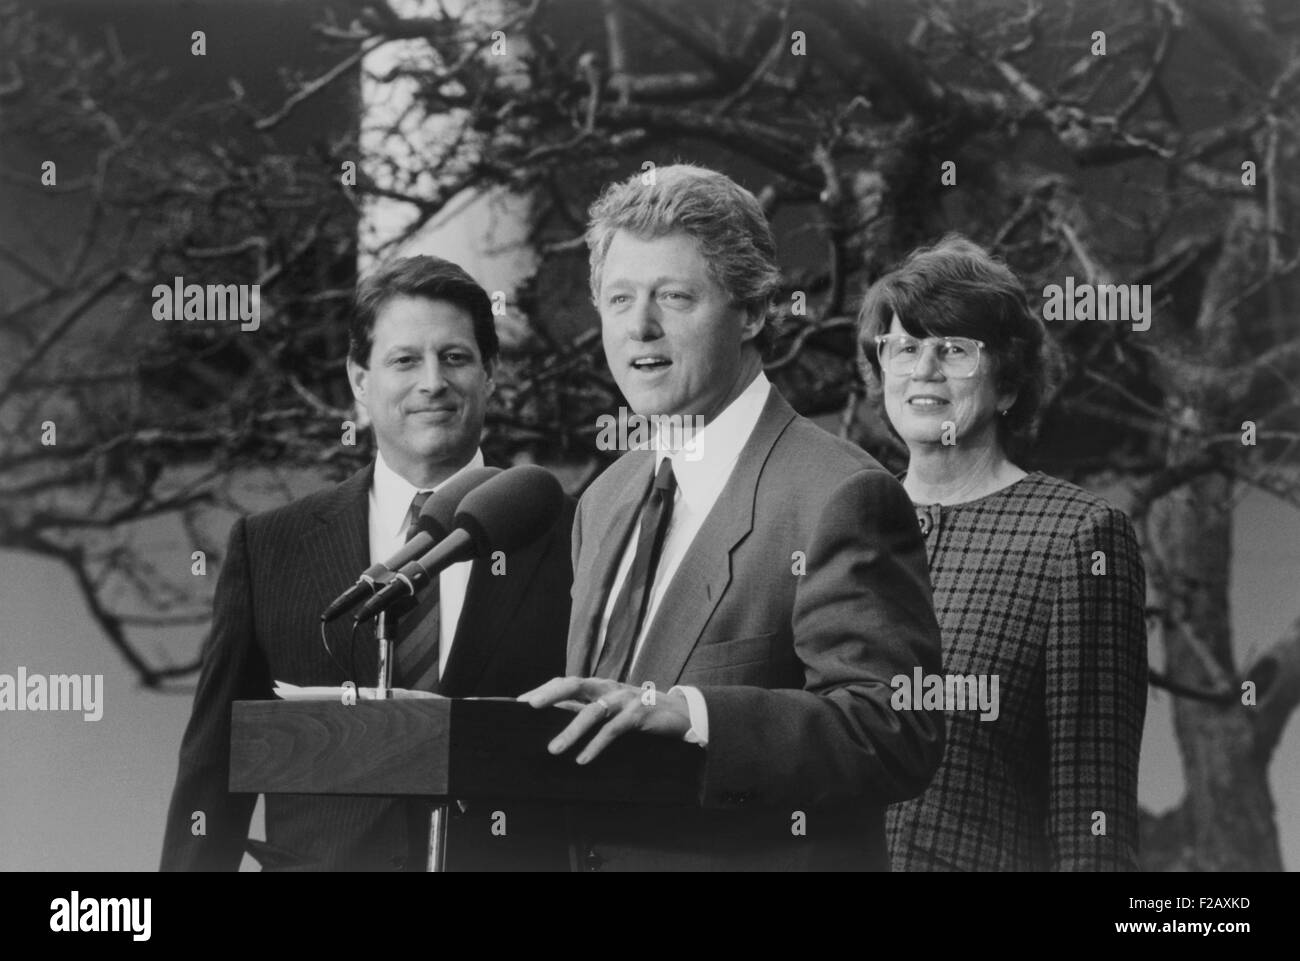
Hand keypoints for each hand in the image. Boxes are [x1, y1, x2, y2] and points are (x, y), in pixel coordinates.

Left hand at [517, 676, 690, 764]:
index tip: (519, 702)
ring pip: (592, 712)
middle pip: (574, 684)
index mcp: (598, 686)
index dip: (543, 690)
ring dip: (571, 731)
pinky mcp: (638, 715)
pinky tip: (583, 759)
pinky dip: (596, 745)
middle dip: (550, 694)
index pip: (565, 682)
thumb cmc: (639, 712)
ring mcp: (624, 699)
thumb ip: (587, 710)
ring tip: (553, 749)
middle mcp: (608, 688)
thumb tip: (555, 720)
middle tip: (529, 708)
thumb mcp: (612, 708)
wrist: (680, 714)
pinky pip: (613, 730)